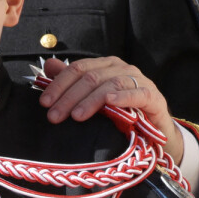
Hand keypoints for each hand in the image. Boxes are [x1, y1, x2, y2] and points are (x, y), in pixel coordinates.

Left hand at [39, 56, 182, 162]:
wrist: (155, 132)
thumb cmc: (121, 113)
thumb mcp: (93, 98)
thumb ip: (71, 81)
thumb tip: (48, 66)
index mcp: (105, 65)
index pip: (78, 69)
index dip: (58, 84)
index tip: (44, 102)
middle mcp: (122, 68)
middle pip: (90, 77)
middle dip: (69, 97)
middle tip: (54, 116)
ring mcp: (139, 81)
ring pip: (110, 85)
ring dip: (90, 101)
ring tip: (76, 116)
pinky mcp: (154, 97)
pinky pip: (137, 94)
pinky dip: (122, 97)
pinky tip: (109, 103)